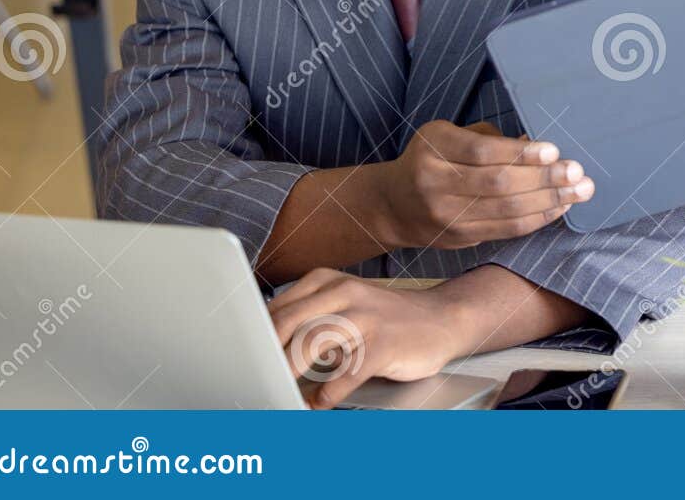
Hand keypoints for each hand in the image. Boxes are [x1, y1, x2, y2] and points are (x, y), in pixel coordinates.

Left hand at [268, 269, 476, 408]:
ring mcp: (367, 318)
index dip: (254, 338)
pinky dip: (327, 394)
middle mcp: (345, 294)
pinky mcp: (385, 344)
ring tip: (278, 392)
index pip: (277, 308)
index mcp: (327, 281)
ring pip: (312, 343)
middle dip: (265, 356)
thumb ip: (307, 316)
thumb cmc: (386, 317)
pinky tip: (318, 403)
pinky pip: (346, 372)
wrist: (443, 319)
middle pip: (288, 323)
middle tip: (253, 380)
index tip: (241, 361)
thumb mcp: (344, 304)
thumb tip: (261, 346)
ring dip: (289, 372)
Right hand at [373, 120, 592, 250]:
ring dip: (549, 201)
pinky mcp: (460, 237)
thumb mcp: (448, 135)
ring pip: (506, 211)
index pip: (483, 152)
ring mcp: (447, 215)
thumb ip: (490, 138)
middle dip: (545, 179)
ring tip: (580, 191)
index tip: (554, 151)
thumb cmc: (433, 158)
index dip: (521, 153)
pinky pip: (506, 230)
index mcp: (434, 149)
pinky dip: (537, 218)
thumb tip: (538, 145)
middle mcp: (436, 183)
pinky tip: (559, 207)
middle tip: (578, 172)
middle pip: (499, 183)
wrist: (394, 204)